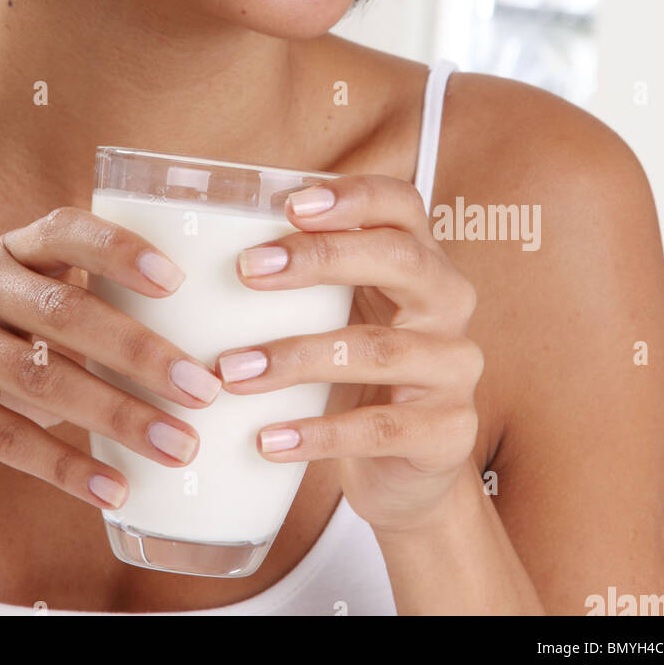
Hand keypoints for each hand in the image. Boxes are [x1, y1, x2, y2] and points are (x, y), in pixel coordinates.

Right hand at [0, 207, 220, 508]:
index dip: (120, 248)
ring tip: (179, 445)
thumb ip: (82, 312)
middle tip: (204, 388)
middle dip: (141, 352)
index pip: (64, 229)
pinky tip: (115, 489)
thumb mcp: (18, 315)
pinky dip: (67, 467)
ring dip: (118, 415)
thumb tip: (197, 344)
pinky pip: (7, 437)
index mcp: (5, 251)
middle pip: (65, 311)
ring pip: (42, 377)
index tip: (178, 280)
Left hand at [215, 175, 483, 533]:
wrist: (402, 467)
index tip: (291, 205)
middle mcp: (449, 303)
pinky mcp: (448, 431)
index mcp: (420, 259)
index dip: (354, 197)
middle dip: (321, 259)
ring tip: (231, 372)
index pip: (402, 205)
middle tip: (247, 269)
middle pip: (399, 260)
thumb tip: (209, 237)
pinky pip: (379, 428)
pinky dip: (317, 433)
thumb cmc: (353, 371)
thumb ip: (304, 274)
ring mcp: (455, 368)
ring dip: (296, 358)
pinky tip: (267, 440)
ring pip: (377, 349)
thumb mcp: (339, 311)